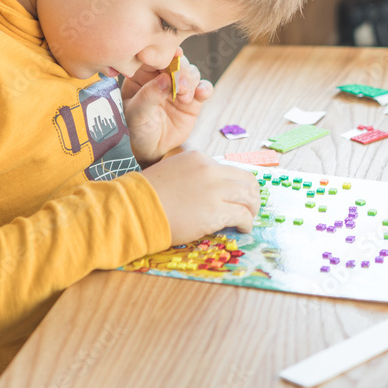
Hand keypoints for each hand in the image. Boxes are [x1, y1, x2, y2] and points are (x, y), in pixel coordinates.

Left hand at [122, 50, 211, 165]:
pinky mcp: (193, 99)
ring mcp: (178, 87)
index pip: (154, 58)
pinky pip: (204, 87)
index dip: (164, 55)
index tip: (174, 56)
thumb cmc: (140, 130)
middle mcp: (161, 77)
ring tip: (185, 98)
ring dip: (191, 81)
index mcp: (141, 76)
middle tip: (181, 88)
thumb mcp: (136, 114)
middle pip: (176, 62)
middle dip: (181, 71)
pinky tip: (202, 95)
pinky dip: (205, 88)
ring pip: (191, 72)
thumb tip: (165, 78)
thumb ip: (148, 95)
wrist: (155, 150)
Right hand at [141, 151, 260, 245]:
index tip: (236, 196)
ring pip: (249, 196)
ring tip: (249, 218)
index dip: (236, 185)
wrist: (135, 209)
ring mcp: (214, 190)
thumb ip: (190, 175)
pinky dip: (246, 223)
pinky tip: (242, 228)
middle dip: (252, 194)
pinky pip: (242, 215)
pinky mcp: (216, 211)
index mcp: (198, 158)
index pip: (229, 169)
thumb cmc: (147, 196)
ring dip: (252, 209)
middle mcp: (210, 170)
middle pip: (246, 180)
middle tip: (250, 207)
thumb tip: (204, 190)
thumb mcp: (171, 172)